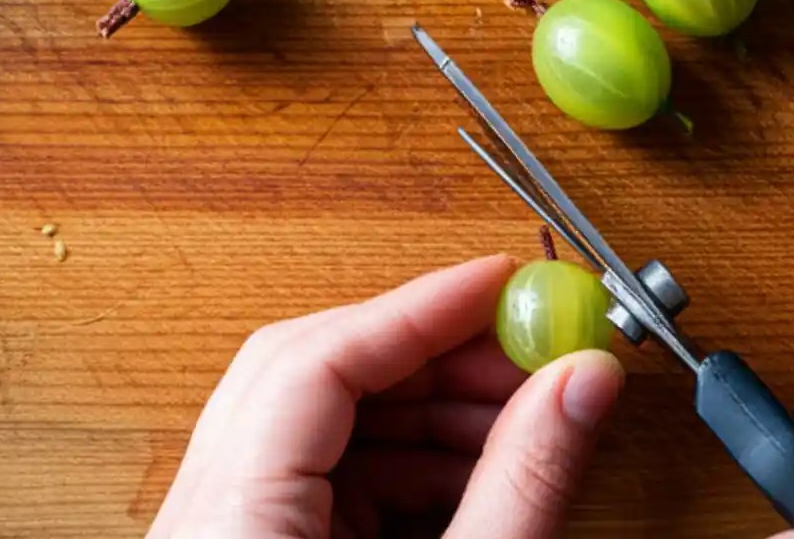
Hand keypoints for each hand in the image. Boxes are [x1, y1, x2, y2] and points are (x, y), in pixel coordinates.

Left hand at [148, 255, 625, 538]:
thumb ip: (523, 483)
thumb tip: (582, 380)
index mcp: (232, 523)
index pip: (315, 361)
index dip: (420, 306)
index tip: (506, 280)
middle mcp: (211, 517)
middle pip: (317, 375)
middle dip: (436, 353)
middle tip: (533, 346)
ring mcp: (231, 528)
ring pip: (329, 420)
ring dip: (433, 408)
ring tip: (525, 419)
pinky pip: (332, 470)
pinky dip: (413, 457)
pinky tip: (483, 469)